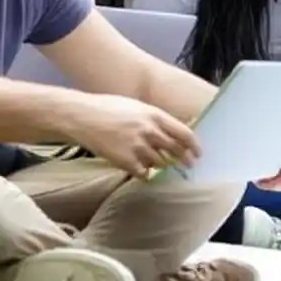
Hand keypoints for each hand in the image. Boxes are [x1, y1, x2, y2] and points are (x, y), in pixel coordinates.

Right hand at [67, 94, 199, 178]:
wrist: (83, 117)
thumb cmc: (108, 109)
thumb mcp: (137, 107)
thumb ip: (155, 120)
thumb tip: (172, 133)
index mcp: (155, 115)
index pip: (184, 133)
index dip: (194, 145)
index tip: (198, 153)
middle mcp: (150, 131)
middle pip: (176, 150)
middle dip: (185, 159)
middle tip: (188, 165)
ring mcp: (138, 148)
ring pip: (161, 163)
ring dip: (161, 165)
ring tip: (156, 163)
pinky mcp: (126, 161)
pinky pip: (144, 173)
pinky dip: (144, 173)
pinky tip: (139, 168)